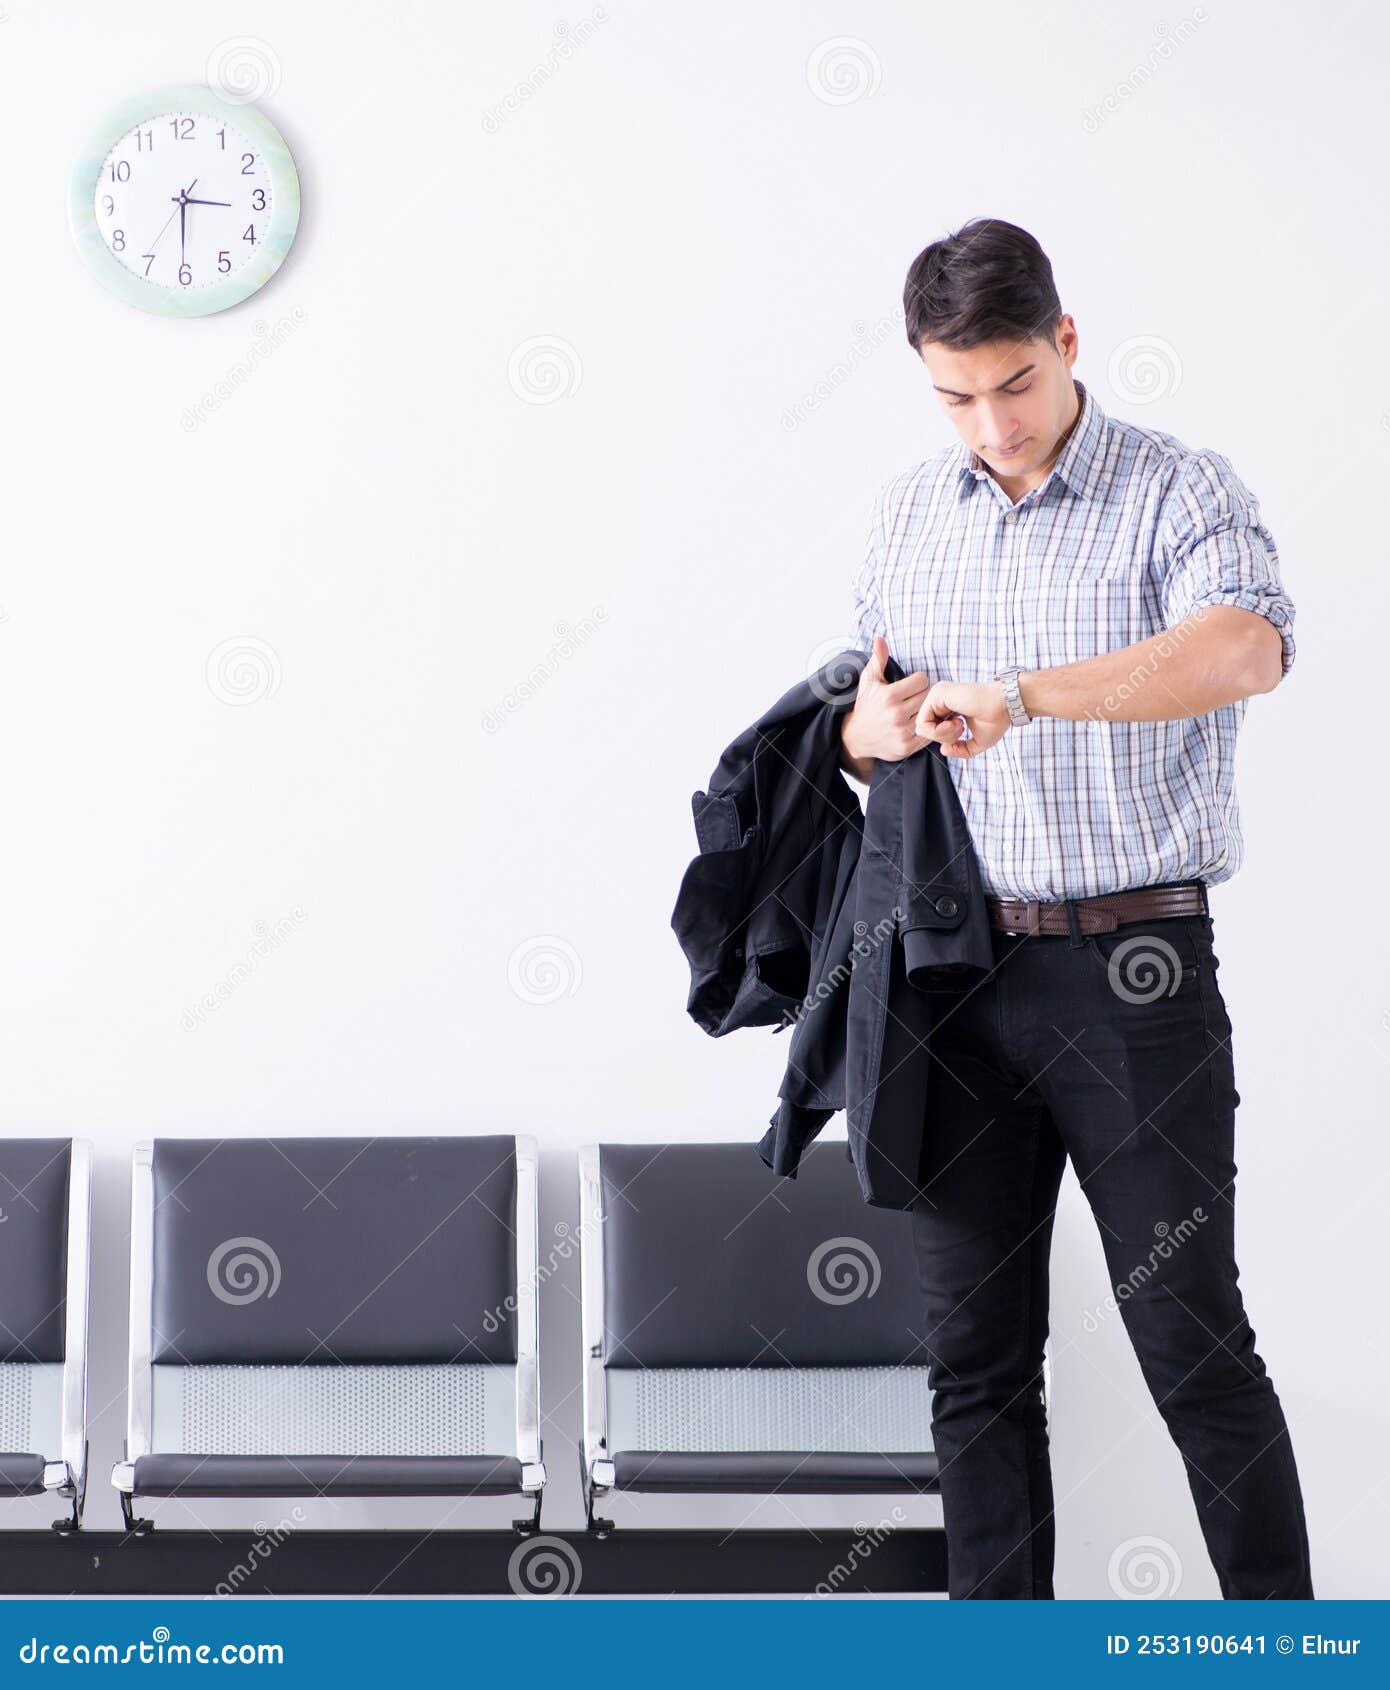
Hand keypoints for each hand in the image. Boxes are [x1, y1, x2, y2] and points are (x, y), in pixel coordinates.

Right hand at [840, 636, 931, 767]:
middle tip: (919, 697)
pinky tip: (922, 723)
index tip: (914, 685)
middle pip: (928, 696)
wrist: (856, 738)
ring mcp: (902, 731)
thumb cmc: (866, 705)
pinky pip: (929, 732)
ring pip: (931, 714)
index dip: (919, 680)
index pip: (922, 680)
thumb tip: (880, 638)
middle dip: (925, 695)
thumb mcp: (869, 680)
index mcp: (889, 695)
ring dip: (930, 711)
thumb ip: (878, 658)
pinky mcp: (907, 746)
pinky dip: (929, 727)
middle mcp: (896, 714)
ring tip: (923, 709)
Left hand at [913, 679, 1010, 757]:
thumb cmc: (996, 719)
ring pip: (922, 726)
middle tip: (961, 732)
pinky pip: (923, 722)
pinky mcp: (937, 695)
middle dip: (942, 738)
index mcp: (947, 706)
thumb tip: (943, 750)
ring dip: (942, 735)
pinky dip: (939, 731)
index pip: (931, 728)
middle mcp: (940, 699)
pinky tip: (957, 724)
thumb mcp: (976, 742)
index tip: (961, 735)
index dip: (944, 739)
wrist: (1006, 705)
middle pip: (924, 729)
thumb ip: (959, 749)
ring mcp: (937, 695)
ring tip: (960, 727)